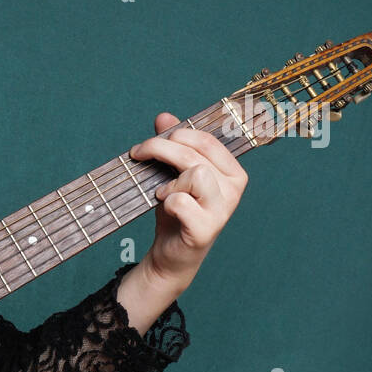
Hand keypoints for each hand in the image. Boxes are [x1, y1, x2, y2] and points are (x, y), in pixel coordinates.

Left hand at [129, 112, 247, 294]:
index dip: (175, 135)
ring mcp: (223, 210)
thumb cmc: (176, 212)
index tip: (148, 142)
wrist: (171, 254)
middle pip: (196, 153)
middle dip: (160, 148)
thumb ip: (172, 145)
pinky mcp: (206, 229)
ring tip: (161, 191)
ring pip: (195, 173)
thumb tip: (164, 117)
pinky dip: (167, 201)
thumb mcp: (172, 174)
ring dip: (169, 179)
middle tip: (137, 154)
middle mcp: (234, 189)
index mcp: (232, 171)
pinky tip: (165, 207)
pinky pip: (182, 201)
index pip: (207, 139)